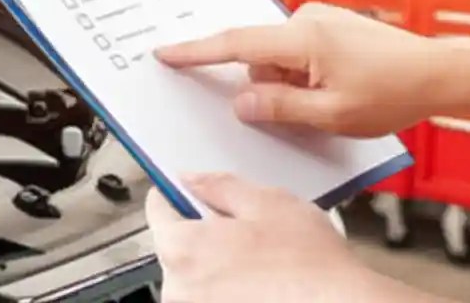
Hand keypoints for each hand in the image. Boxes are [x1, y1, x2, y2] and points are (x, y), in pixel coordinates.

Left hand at [146, 174, 427, 302]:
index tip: (189, 192)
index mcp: (180, 249)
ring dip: (219, 267)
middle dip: (204, 235)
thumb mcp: (268, 202)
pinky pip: (214, 297)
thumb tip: (191, 179)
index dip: (176, 194)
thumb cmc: (311, 265)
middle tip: (246, 232)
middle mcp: (178, 289)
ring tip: (261, 265)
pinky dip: (232, 291)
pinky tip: (263, 286)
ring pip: (197, 278)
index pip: (158, 209)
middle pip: (177, 246)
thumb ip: (219, 185)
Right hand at [154, 2, 440, 136]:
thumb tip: (240, 102)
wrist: (440, 73)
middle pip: (259, 58)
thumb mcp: (330, 115)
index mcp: (301, 38)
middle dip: (270, 88)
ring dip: (291, 83)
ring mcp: (320, 19)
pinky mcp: (331, 25)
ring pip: (279, 59)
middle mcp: (306, 19)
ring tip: (334, 101)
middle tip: (307, 111)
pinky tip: (337, 88)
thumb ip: (277, 108)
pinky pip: (298, 53)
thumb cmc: (393, 93)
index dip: (195, 52)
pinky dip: (305, 74)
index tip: (165, 53)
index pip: (234, 45)